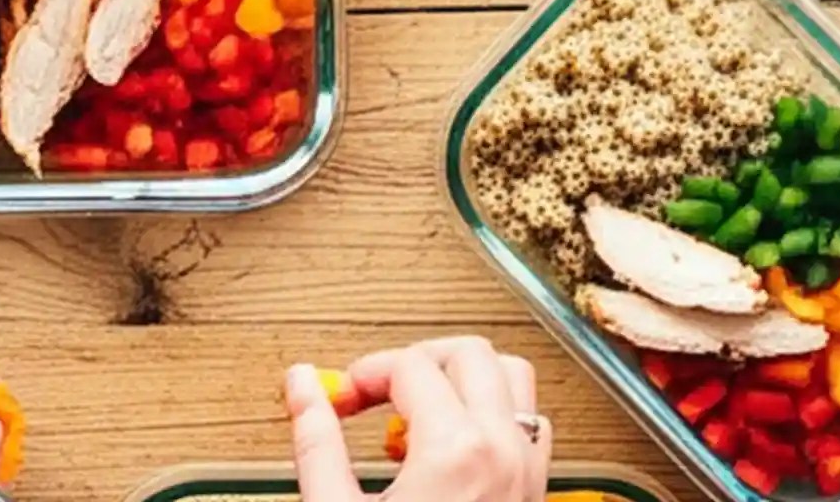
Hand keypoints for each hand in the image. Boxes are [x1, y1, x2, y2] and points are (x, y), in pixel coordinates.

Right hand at [284, 336, 551, 501]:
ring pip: (512, 378)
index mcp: (456, 450)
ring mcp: (529, 471)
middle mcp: (504, 451)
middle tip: (378, 392)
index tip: (339, 397)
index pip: (408, 365)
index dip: (363, 372)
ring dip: (464, 379)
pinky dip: (494, 415)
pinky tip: (453, 446)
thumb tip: (302, 384)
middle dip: (416, 362)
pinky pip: (530, 423)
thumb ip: (316, 442)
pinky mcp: (537, 492)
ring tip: (420, 409)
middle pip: (469, 352)